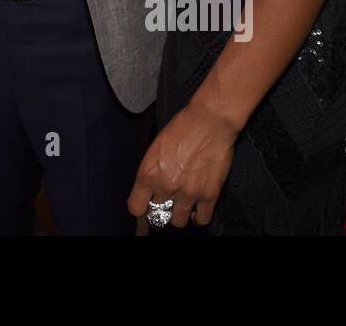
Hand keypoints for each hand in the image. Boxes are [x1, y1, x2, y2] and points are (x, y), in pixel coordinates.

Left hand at [127, 101, 236, 227]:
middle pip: (156, 217)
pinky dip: (199, 217)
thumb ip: (151, 170)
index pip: (135, 207)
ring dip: (178, 215)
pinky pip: (202, 219)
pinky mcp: (209, 195)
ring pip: (178, 222)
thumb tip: (149, 187)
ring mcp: (188, 194)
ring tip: (181, 206)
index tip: (144, 206)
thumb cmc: (182, 127)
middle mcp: (166, 187)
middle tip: (165, 204)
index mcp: (148, 174)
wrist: (208, 122)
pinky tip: (197, 209)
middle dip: (160, 211)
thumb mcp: (155, 147)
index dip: (140, 208)